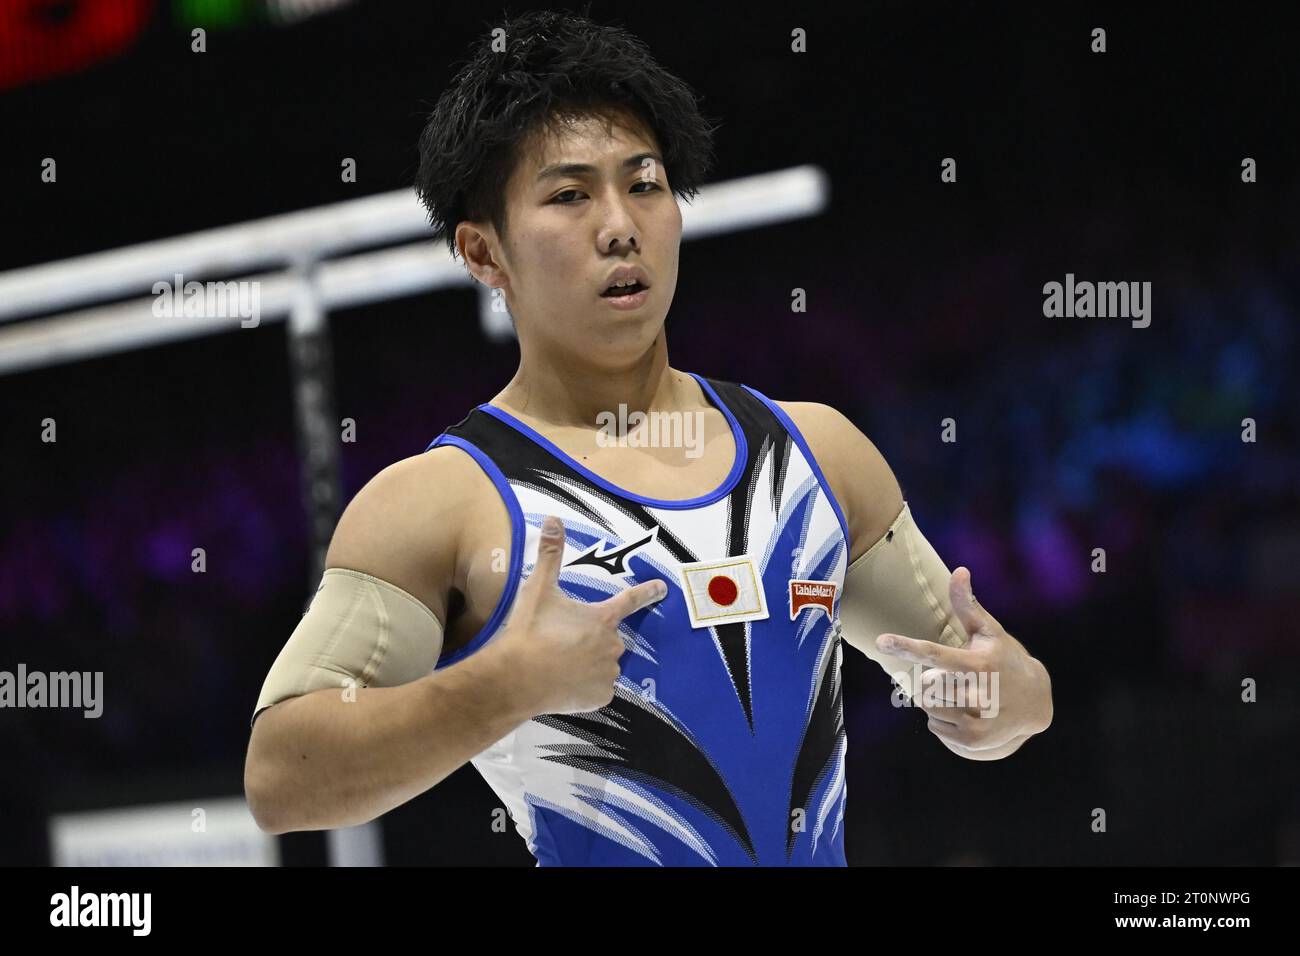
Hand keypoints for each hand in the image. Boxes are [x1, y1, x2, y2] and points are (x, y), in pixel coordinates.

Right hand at [499, 516, 667, 716]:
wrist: (517, 678)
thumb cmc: (530, 633)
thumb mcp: (539, 590)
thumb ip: (550, 555)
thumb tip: (554, 520)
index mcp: (602, 618)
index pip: (630, 600)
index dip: (647, 592)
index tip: (663, 588)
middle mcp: (612, 645)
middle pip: (608, 638)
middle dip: (590, 639)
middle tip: (561, 642)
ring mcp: (609, 673)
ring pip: (603, 664)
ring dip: (588, 663)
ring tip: (558, 664)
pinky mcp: (601, 697)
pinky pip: (598, 689)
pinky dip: (585, 688)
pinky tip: (564, 684)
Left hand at [875, 567, 1051, 753]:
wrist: (1036, 703)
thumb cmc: (1005, 658)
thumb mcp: (989, 631)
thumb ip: (968, 604)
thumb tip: (959, 570)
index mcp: (978, 664)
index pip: (935, 654)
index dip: (907, 647)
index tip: (881, 641)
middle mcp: (978, 694)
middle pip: (925, 685)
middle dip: (933, 679)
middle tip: (954, 678)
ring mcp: (976, 721)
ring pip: (926, 706)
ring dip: (936, 699)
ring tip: (962, 694)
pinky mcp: (973, 741)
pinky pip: (934, 727)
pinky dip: (943, 719)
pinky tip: (966, 712)